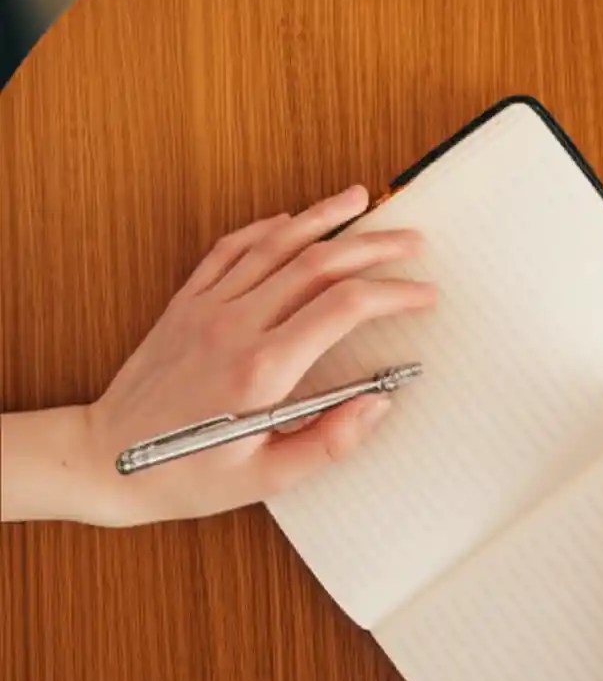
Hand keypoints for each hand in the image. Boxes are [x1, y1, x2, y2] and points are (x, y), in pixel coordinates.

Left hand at [0, 186, 433, 526]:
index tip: (423, 295)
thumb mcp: (265, 479)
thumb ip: (329, 442)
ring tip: (360, 200)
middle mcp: (234, 326)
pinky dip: (266, 229)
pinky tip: (291, 220)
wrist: (102, 461)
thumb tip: (379, 404)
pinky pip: (230, 250)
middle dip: (373, 245)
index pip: (342, 308)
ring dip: (323, 218)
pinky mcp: (186, 304)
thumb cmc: (184, 477)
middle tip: (412, 240)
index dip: (392, 293)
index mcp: (261, 370)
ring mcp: (206, 308)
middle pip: (317, 264)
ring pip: (275, 244)